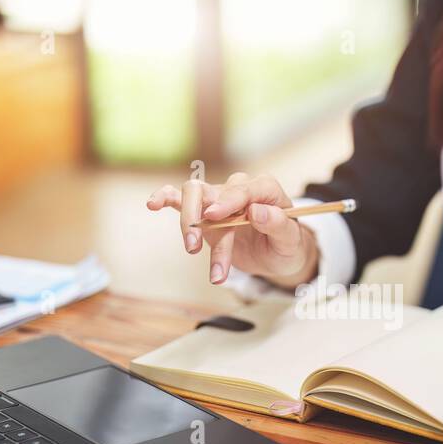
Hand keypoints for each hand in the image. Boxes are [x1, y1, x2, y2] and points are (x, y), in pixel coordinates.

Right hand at [146, 172, 318, 286]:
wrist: (275, 255)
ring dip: (189, 226)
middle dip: (200, 220)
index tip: (214, 216)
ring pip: (194, 199)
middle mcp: (239, 188)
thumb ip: (277, 224)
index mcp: (265, 190)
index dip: (228, 201)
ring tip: (191, 251)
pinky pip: (180, 199)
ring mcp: (219, 199)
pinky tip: (152, 203)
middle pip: (212, 192)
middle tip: (194, 248)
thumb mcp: (290, 240)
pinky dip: (165, 198)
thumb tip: (257, 212)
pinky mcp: (204, 212)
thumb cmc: (285, 245)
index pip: (245, 189)